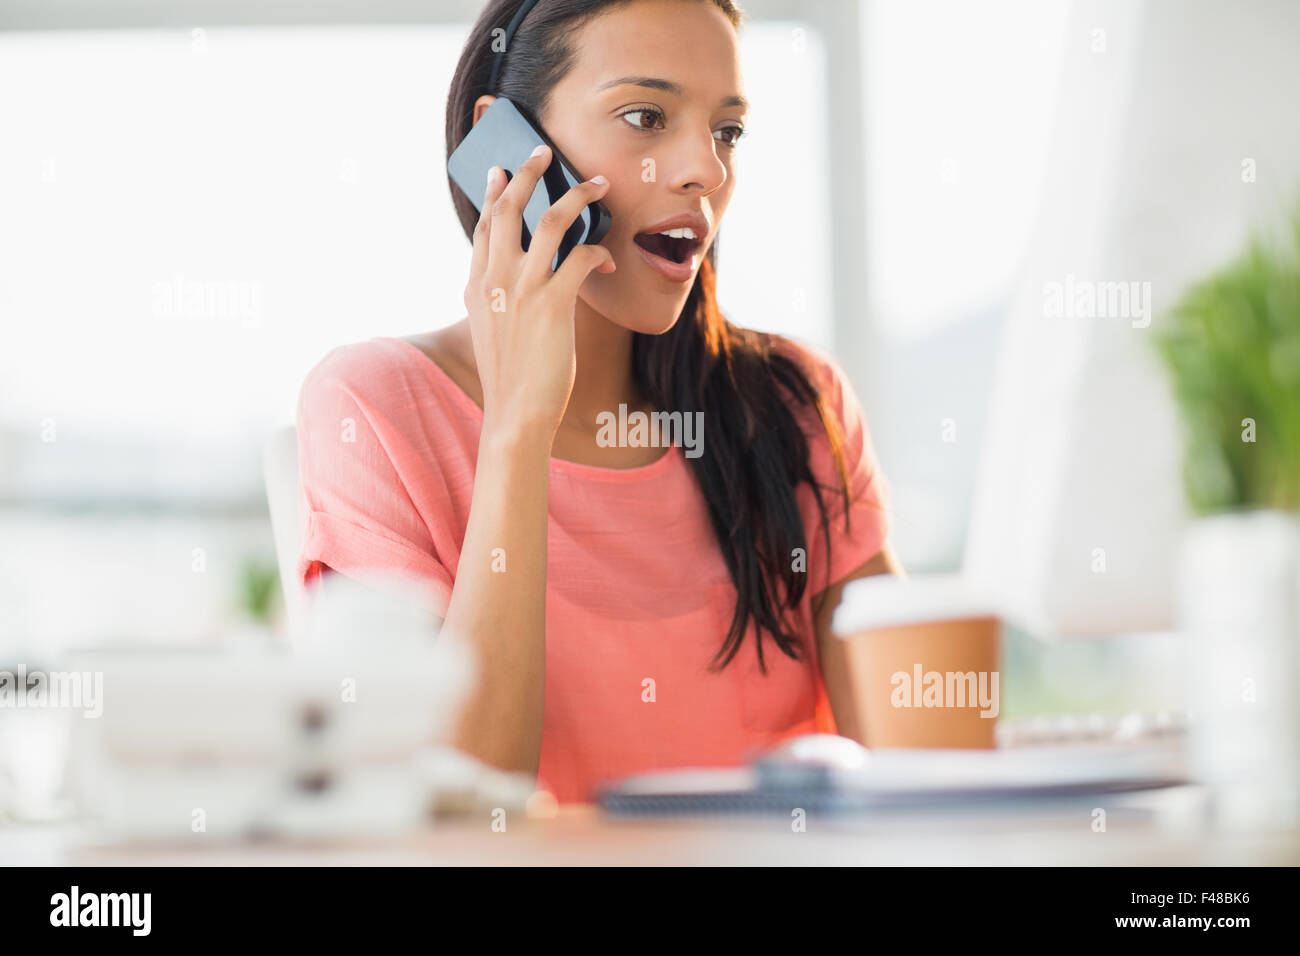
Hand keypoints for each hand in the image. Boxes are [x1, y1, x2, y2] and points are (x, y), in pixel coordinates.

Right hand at [463, 144, 615, 442]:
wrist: (516, 413)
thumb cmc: (511, 376)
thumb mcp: (490, 330)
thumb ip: (495, 297)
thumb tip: (512, 276)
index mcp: (476, 284)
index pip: (484, 225)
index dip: (493, 192)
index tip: (502, 169)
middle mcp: (494, 278)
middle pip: (509, 207)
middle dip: (529, 173)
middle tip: (545, 153)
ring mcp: (522, 289)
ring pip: (551, 221)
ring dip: (578, 196)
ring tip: (597, 184)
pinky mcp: (553, 304)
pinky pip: (582, 257)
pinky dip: (599, 253)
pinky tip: (608, 262)